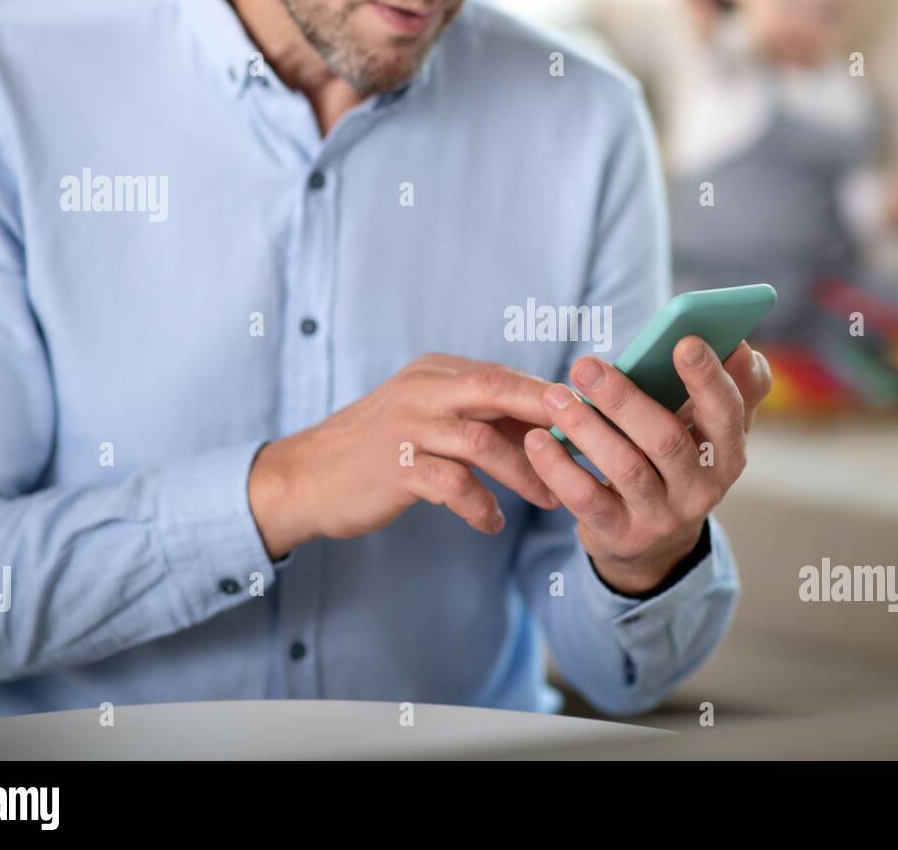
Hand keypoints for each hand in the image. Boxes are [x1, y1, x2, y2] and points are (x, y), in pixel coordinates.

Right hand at [249, 354, 560, 558]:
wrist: (306, 476)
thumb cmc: (381, 449)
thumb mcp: (430, 418)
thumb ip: (482, 418)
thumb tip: (552, 426)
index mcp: (437, 373)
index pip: (505, 376)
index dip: (551, 397)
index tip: (590, 421)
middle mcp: (424, 391)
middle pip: (500, 390)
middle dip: (550, 419)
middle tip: (588, 450)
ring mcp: (408, 427)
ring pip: (482, 441)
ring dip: (524, 474)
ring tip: (550, 500)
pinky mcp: (395, 467)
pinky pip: (452, 485)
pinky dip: (479, 505)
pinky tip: (491, 523)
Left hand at [523, 338, 771, 595]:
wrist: (655, 542)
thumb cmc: (679, 462)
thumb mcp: (710, 431)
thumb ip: (731, 387)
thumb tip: (742, 347)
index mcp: (728, 452)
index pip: (728, 412)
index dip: (709, 378)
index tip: (684, 341)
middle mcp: (702, 488)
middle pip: (666, 439)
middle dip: (624, 399)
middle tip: (584, 365)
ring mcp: (662, 516)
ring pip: (625, 467)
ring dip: (586, 427)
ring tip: (555, 396)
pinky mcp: (622, 535)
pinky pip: (587, 499)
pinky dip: (559, 467)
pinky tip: (538, 439)